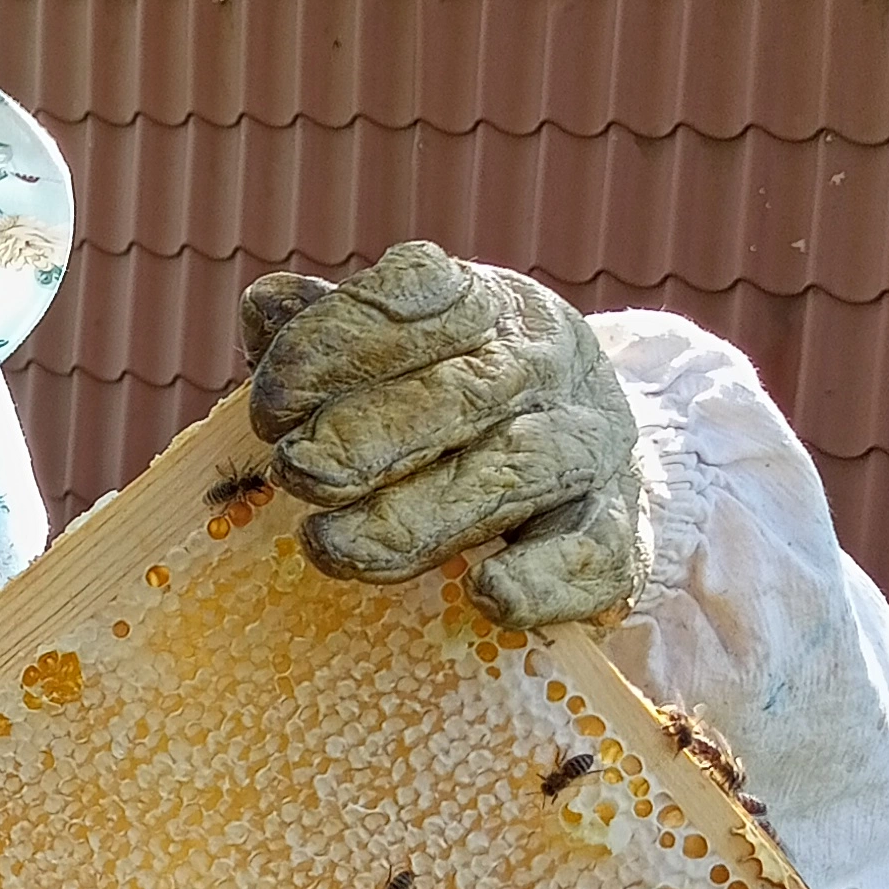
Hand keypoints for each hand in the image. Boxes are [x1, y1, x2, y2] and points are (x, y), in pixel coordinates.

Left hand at [239, 243, 648, 629]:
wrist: (581, 458)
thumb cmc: (452, 402)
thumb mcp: (396, 350)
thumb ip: (327, 332)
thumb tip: (267, 307)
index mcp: (490, 303)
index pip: (421, 296)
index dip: (338, 345)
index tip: (271, 404)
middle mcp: (550, 365)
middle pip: (465, 392)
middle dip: (367, 436)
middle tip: (295, 473)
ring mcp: (592, 447)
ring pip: (514, 473)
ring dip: (416, 517)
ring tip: (328, 545)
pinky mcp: (621, 530)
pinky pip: (591, 553)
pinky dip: (541, 578)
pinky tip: (482, 592)